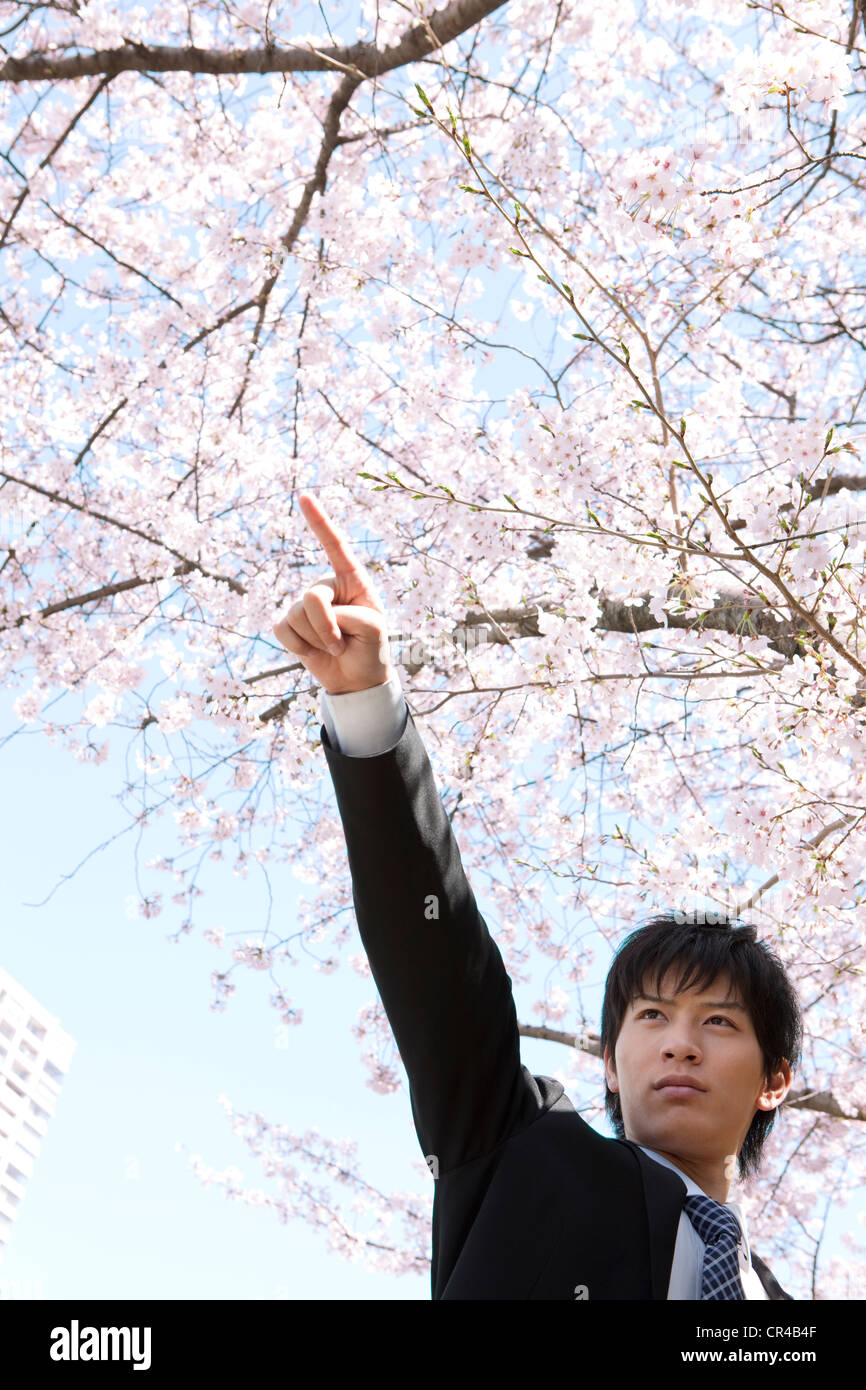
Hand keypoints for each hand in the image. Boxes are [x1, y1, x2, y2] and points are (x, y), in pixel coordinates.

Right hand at [272, 492, 395, 694]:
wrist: (356, 680)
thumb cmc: (371, 649)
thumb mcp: (374, 630)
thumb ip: (349, 615)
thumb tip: (316, 613)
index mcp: (352, 580)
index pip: (335, 546)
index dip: (319, 522)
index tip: (304, 496)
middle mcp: (326, 587)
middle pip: (312, 597)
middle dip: (327, 627)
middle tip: (343, 643)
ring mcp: (305, 605)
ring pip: (296, 616)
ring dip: (317, 640)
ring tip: (333, 648)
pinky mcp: (290, 625)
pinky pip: (282, 630)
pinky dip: (299, 647)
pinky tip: (313, 652)